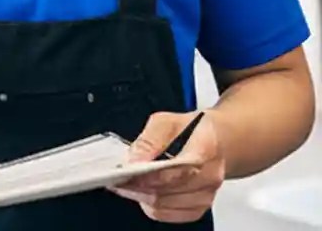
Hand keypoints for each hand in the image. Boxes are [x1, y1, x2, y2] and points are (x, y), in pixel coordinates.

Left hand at [109, 111, 226, 222]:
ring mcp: (206, 194)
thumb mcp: (168, 121)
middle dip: (139, 186)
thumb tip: (133, 160)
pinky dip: (151, 206)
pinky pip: (169, 214)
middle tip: (117, 179)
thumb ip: (149, 140)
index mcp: (206, 149)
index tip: (127, 172)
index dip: (150, 175)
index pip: (178, 170)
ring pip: (166, 205)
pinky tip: (142, 193)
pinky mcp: (199, 207)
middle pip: (169, 191)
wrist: (218, 141)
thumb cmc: (193, 130)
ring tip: (125, 184)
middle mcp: (210, 176)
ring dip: (141, 196)